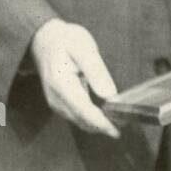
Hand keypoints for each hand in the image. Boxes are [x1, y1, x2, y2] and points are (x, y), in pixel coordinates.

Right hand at [30, 18, 120, 138]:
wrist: (44, 41)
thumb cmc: (66, 40)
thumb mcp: (83, 48)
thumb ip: (96, 71)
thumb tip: (109, 94)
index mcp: (61, 84)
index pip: (83, 110)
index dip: (101, 123)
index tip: (117, 130)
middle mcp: (55, 98)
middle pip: (82, 120)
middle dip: (103, 126)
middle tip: (126, 123)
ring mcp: (56, 103)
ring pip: (80, 122)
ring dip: (99, 125)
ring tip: (121, 121)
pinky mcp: (59, 104)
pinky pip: (78, 117)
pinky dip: (93, 120)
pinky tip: (107, 116)